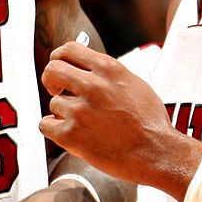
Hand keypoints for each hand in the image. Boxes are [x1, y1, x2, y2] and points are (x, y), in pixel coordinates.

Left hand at [41, 42, 201, 199]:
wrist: (155, 152)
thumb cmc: (150, 122)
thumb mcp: (134, 84)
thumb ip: (109, 74)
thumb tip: (90, 68)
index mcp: (109, 70)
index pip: (69, 49)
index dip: (59, 58)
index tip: (60, 67)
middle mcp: (93, 86)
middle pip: (52, 70)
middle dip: (51, 81)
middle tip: (58, 91)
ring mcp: (80, 110)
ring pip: (53, 103)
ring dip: (63, 113)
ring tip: (83, 123)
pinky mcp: (72, 135)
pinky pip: (46, 125)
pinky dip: (54, 130)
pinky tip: (69, 133)